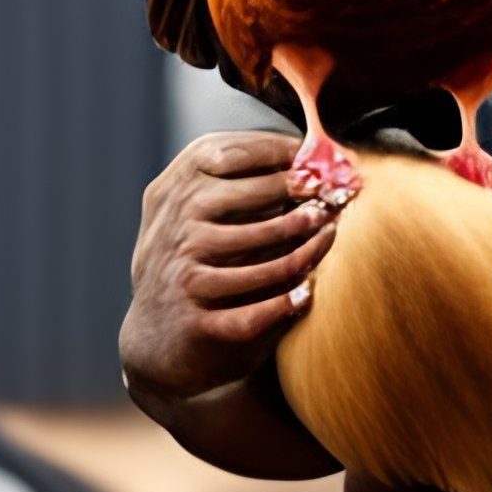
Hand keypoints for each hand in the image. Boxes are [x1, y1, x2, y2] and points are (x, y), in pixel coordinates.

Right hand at [119, 131, 338, 404]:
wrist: (157, 339)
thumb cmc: (193, 263)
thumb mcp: (193, 215)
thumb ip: (234, 184)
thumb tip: (306, 157)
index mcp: (171, 192)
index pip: (224, 154)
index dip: (277, 151)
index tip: (315, 156)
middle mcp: (172, 229)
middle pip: (250, 199)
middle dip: (301, 194)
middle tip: (334, 195)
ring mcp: (184, 276)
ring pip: (265, 258)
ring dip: (307, 247)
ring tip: (331, 234)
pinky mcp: (198, 323)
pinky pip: (258, 311)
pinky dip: (288, 302)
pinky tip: (307, 292)